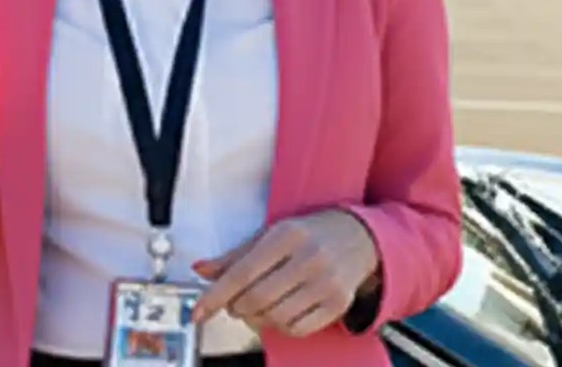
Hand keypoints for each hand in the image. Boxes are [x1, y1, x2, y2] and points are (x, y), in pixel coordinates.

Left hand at [190, 209, 380, 337]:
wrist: (362, 236)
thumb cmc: (311, 233)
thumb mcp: (272, 233)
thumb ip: (236, 254)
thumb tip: (201, 269)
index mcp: (288, 234)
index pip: (243, 271)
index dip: (216, 295)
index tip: (199, 310)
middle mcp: (309, 258)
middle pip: (257, 298)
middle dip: (236, 307)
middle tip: (235, 302)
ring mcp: (326, 283)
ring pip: (275, 318)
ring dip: (256, 319)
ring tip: (258, 307)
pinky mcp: (337, 303)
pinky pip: (297, 329)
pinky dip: (280, 327)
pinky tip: (279, 313)